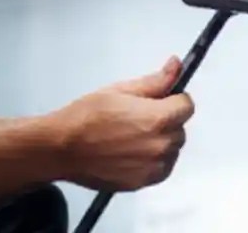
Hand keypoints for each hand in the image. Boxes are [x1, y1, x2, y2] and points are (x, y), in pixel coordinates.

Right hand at [45, 57, 194, 190]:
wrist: (60, 149)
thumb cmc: (84, 119)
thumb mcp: (121, 90)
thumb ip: (156, 81)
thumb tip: (176, 66)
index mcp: (159, 119)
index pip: (187, 105)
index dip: (173, 100)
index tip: (160, 100)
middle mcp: (160, 145)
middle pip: (180, 127)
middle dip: (165, 120)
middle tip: (137, 118)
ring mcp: (153, 166)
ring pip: (171, 148)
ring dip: (159, 141)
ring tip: (130, 136)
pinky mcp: (143, 182)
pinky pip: (161, 168)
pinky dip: (152, 161)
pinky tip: (131, 152)